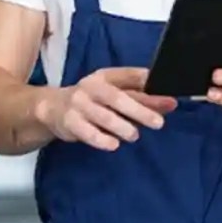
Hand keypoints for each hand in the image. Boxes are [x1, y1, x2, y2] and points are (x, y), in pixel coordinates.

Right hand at [35, 67, 177, 150]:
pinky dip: (101, 139)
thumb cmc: (91, 100)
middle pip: (118, 98)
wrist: (53, 109)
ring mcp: (79, 104)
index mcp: (105, 77)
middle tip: (159, 123)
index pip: (129, 77)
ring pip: (104, 116)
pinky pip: (87, 132)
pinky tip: (113, 145)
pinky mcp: (70, 122)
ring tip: (134, 136)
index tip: (168, 97)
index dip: (148, 84)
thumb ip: (137, 95)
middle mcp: (91, 87)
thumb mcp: (111, 91)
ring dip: (122, 126)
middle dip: (140, 110)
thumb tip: (168, 102)